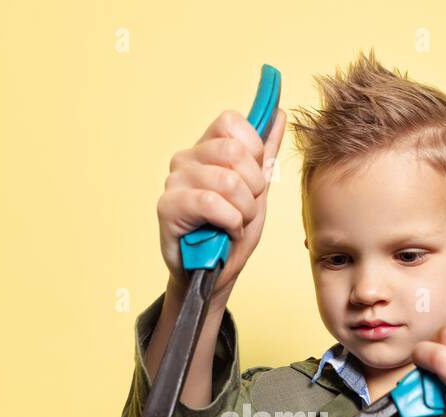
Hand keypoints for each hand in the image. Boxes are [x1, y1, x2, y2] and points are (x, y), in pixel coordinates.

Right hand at [157, 108, 286, 296]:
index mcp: (207, 148)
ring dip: (244, 211)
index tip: (255, 178)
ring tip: (235, 224)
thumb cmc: (232, 232)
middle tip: (246, 208)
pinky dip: (230, 222)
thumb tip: (278, 113)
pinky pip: (210, 202)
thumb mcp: (258, 191)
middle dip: (254, 187)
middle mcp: (186, 158)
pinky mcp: (167, 206)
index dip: (253, 150)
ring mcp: (174, 181)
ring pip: (227, 180)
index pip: (231, 121)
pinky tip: (226, 232)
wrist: (216, 274)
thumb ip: (265, 154)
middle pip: (234, 151)